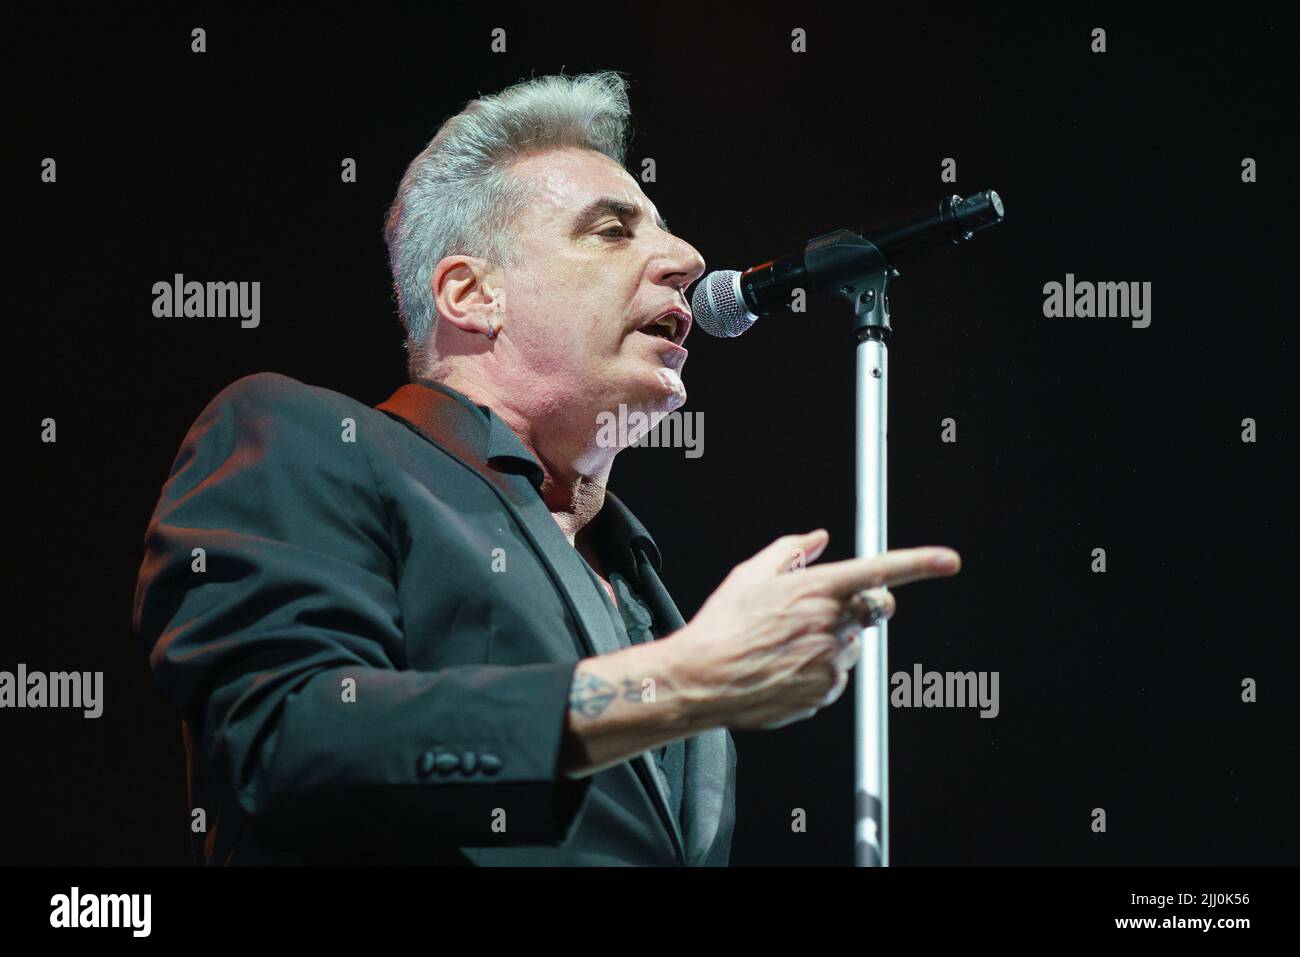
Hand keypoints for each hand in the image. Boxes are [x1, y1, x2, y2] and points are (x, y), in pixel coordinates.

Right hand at [665, 530, 960, 730]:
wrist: (702, 679)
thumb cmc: (722, 625)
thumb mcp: (749, 575)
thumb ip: (790, 550)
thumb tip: (819, 539)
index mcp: (816, 589)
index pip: (880, 571)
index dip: (920, 563)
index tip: (950, 560)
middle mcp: (831, 624)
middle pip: (876, 609)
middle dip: (867, 604)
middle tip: (831, 607)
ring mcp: (832, 662)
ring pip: (853, 644)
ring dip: (834, 639)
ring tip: (786, 645)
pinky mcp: (827, 692)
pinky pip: (837, 675)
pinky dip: (819, 669)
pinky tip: (784, 667)